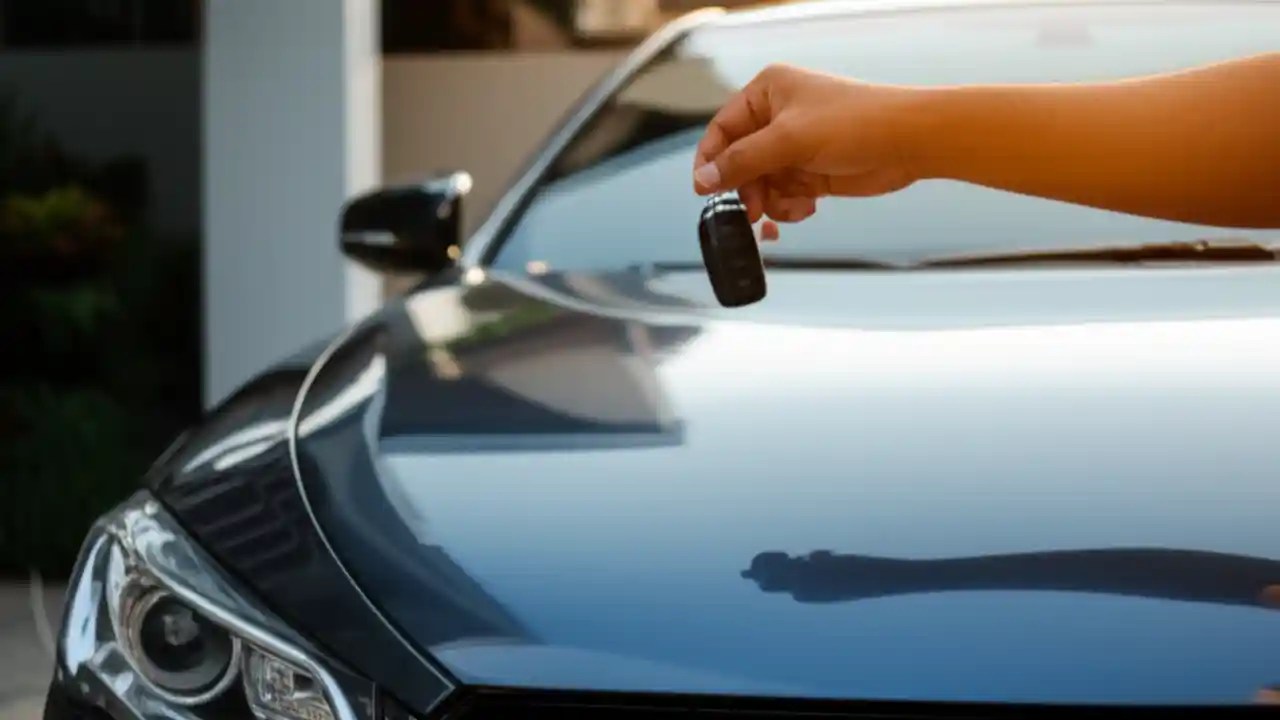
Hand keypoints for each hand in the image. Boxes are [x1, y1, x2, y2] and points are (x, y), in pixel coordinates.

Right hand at [692, 63, 924, 236]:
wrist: (908, 142)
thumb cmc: (855, 123)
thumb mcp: (789, 140)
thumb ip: (742, 161)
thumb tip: (704, 180)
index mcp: (768, 92)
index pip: (723, 129)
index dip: (711, 161)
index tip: (704, 190)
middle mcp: (778, 117)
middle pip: (741, 162)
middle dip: (747, 188)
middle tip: (752, 211)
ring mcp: (796, 146)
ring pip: (762, 183)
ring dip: (771, 202)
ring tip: (788, 209)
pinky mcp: (812, 171)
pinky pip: (784, 195)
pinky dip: (790, 207)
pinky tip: (807, 209)